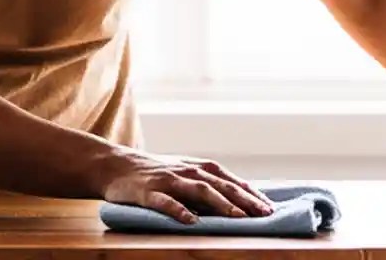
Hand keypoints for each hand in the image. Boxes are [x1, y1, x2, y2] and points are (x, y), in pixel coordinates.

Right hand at [90, 147, 275, 223]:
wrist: (115, 165)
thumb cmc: (154, 173)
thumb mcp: (182, 173)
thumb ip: (206, 184)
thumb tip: (236, 200)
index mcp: (197, 168)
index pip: (230, 179)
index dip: (251, 192)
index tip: (270, 206)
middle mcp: (186, 171)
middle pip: (220, 184)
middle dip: (244, 199)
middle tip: (264, 213)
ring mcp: (167, 180)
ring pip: (198, 191)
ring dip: (220, 204)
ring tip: (238, 217)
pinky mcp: (147, 192)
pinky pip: (165, 202)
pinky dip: (179, 211)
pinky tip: (191, 221)